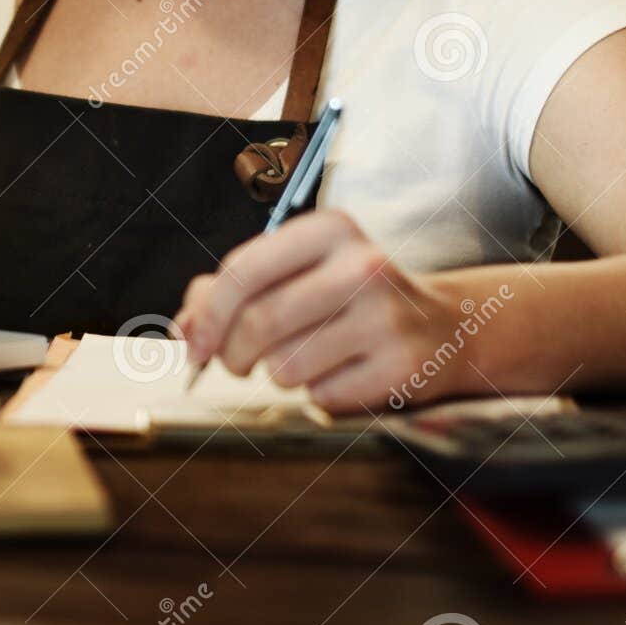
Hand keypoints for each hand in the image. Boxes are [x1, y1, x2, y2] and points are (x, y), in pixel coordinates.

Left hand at [174, 211, 470, 414]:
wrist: (441, 327)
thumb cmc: (348, 297)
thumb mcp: (297, 271)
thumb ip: (232, 289)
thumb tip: (184, 327)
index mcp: (329, 228)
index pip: (244, 270)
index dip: (207, 315)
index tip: (192, 344)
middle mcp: (362, 265)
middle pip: (259, 322)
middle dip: (232, 353)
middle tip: (235, 362)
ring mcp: (387, 316)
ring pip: (286, 366)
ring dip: (280, 373)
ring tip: (306, 357)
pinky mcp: (402, 366)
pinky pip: (322, 396)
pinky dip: (318, 393)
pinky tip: (342, 372)